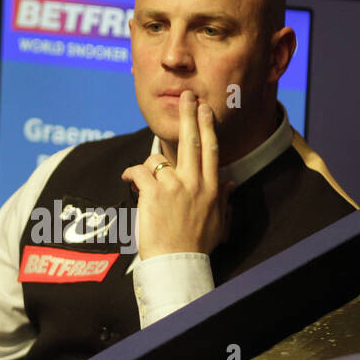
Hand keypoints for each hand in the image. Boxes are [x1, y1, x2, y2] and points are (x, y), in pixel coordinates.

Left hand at [121, 90, 235, 258]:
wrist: (178, 264)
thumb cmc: (196, 247)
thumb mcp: (219, 222)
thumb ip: (224, 199)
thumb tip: (232, 184)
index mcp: (212, 188)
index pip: (211, 149)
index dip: (207, 126)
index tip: (205, 108)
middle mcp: (195, 183)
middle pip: (192, 140)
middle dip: (189, 114)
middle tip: (187, 95)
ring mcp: (175, 187)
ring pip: (159, 159)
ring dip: (149, 167)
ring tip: (145, 184)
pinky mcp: (154, 193)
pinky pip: (139, 171)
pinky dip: (130, 174)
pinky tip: (127, 180)